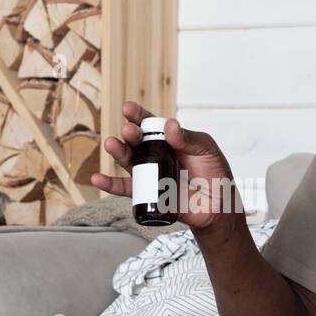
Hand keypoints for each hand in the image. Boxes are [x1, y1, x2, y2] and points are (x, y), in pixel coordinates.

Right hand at [88, 101, 240, 233]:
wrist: (218, 206)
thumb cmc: (214, 174)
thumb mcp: (207, 150)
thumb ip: (189, 138)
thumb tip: (170, 124)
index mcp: (169, 139)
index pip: (151, 124)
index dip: (139, 115)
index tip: (128, 108)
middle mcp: (155, 154)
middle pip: (137, 141)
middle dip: (130, 134)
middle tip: (130, 131)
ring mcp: (149, 174)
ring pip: (128, 161)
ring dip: (118, 152)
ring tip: (111, 145)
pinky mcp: (147, 194)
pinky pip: (125, 189)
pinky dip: (110, 185)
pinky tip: (97, 179)